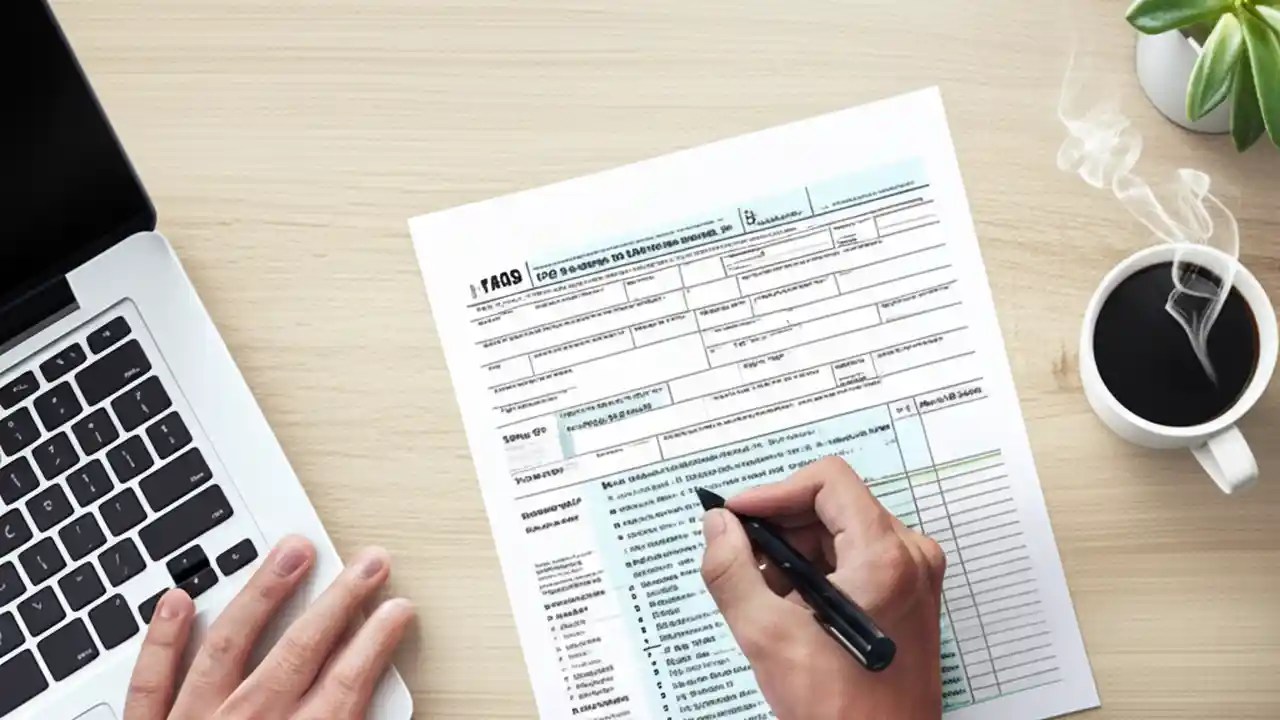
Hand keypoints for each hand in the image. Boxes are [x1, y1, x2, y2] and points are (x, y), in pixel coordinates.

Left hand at [124, 536, 414, 719]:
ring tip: (291, 552)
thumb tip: (381, 707)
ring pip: (230, 646)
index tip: (398, 608)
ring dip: (264, 594)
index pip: (346, 683)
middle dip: (340, 600)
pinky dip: (163, 639)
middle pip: (300, 652)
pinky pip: (151, 682)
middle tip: (368, 562)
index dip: (377, 640)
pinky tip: (179, 599)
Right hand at [700, 457, 945, 719]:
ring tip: (766, 597)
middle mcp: (910, 558)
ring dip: (795, 555)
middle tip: (741, 559)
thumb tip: (718, 525)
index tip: (738, 516)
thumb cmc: (844, 711)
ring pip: (841, 534)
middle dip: (781, 530)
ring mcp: (913, 579)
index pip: (828, 481)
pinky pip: (855, 561)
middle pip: (833, 506)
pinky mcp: (907, 599)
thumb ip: (732, 572)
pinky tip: (790, 611)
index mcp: (886, 557)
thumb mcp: (768, 637)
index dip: (774, 493)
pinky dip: (817, 575)